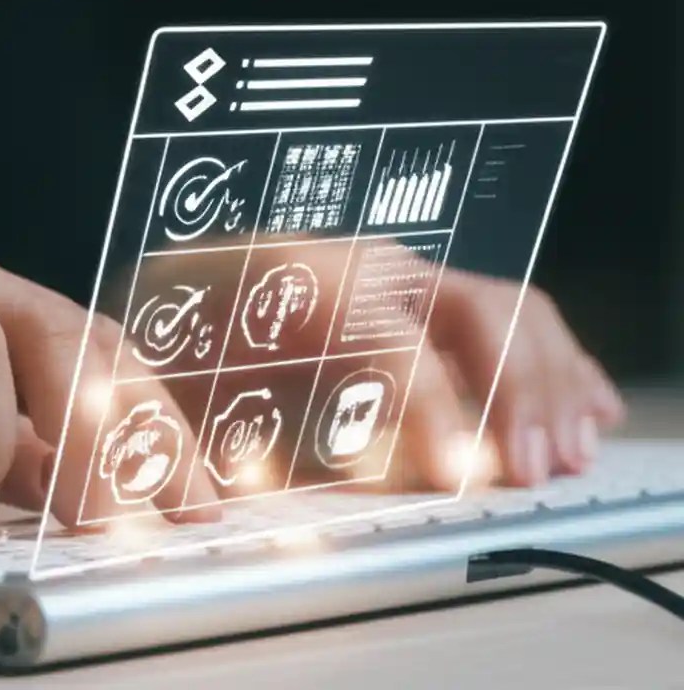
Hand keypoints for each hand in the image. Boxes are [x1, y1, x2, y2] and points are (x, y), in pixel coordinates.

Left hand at [131, 236, 624, 494]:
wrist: (169, 282)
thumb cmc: (174, 333)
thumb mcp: (179, 377)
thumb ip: (216, 428)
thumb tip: (250, 487)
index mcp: (299, 277)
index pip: (392, 339)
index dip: (429, 408)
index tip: (455, 472)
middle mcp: (364, 266)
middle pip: (475, 312)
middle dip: (518, 392)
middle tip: (536, 469)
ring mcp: (401, 276)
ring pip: (506, 310)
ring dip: (551, 384)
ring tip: (570, 454)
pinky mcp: (421, 298)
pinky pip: (507, 317)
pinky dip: (554, 364)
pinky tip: (585, 408)